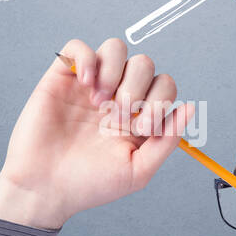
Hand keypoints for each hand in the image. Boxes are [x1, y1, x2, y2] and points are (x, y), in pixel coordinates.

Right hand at [0, 37, 194, 228]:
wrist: (45, 189)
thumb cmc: (89, 184)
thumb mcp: (138, 171)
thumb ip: (167, 140)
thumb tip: (190, 108)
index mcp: (138, 116)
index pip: (164, 86)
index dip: (160, 100)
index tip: (141, 128)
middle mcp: (116, 96)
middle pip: (144, 64)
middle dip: (136, 89)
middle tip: (116, 118)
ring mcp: (90, 85)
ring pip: (115, 48)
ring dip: (114, 72)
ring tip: (98, 102)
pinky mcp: (62, 79)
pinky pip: (78, 47)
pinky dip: (87, 59)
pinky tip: (84, 86)